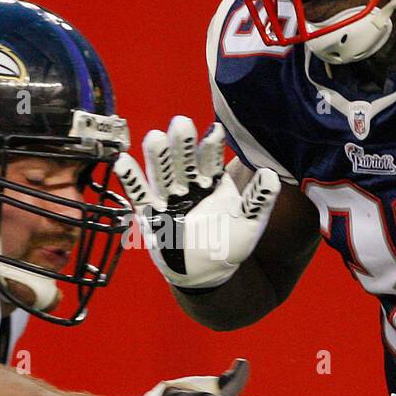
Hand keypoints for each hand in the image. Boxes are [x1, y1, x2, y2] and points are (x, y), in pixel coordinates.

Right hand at [114, 116, 279, 289]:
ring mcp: (168, 198)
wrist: (206, 273)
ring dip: (158, 157)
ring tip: (155, 138)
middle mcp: (189, 186)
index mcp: (212, 183)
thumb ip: (258, 199)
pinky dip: (132, 179)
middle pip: (183, 161)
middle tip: (181, 123)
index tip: (214, 129)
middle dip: (182, 144)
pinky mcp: (150, 215)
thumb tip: (272, 174)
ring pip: (162, 174)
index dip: (211, 146)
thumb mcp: (249, 223)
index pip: (210, 160)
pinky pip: (139, 195)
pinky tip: (123, 161)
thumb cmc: (228, 246)